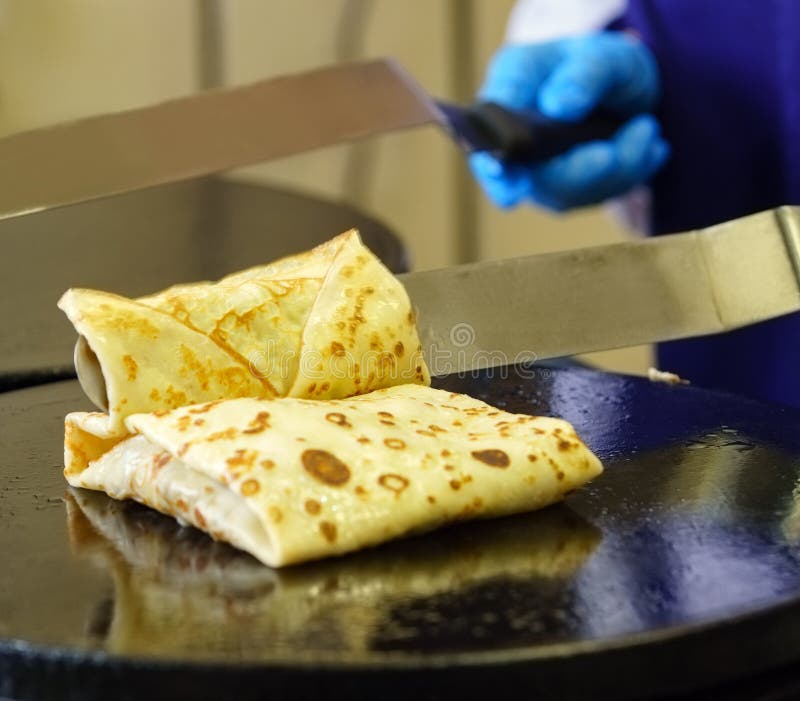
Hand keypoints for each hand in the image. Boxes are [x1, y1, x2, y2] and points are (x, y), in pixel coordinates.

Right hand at [469, 32, 669, 211]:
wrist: (622, 90)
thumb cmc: (597, 66)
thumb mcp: (600, 55)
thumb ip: (582, 75)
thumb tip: (561, 106)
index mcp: (506, 95)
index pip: (485, 139)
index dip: (491, 164)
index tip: (502, 173)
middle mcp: (512, 143)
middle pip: (533, 177)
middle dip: (580, 170)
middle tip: (615, 150)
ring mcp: (537, 174)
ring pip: (570, 192)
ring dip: (620, 164)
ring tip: (646, 127)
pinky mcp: (566, 193)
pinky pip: (596, 196)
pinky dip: (631, 172)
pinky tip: (647, 146)